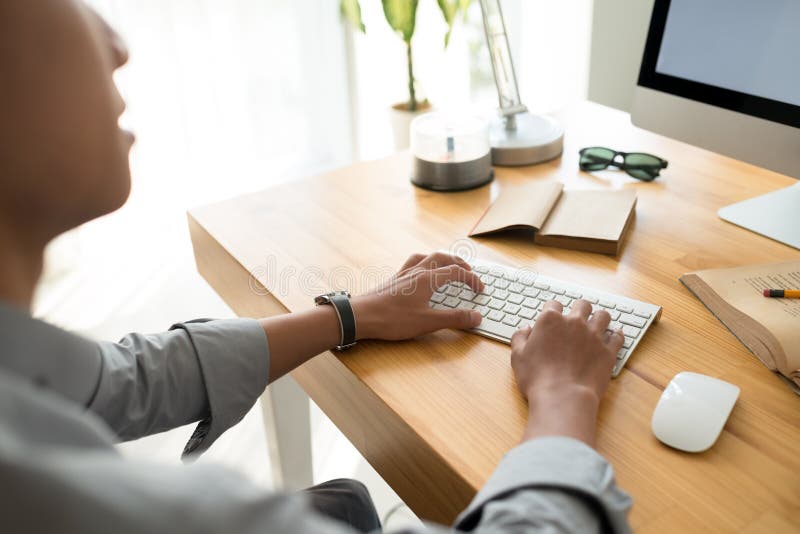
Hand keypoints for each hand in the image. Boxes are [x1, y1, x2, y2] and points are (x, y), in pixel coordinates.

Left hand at [351, 252, 484, 340]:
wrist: (360, 316)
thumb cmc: (392, 319)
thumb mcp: (427, 322)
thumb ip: (454, 318)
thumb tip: (477, 316)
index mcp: (428, 279)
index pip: (457, 272)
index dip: (472, 279)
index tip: (480, 289)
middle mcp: (416, 271)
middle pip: (443, 258)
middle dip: (459, 263)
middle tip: (469, 271)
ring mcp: (403, 273)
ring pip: (427, 257)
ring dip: (442, 259)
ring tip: (448, 266)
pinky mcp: (394, 279)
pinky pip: (413, 263)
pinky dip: (424, 263)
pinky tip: (421, 272)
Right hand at [510, 299, 623, 444]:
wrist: (563, 397)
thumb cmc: (538, 378)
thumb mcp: (518, 357)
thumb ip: (520, 338)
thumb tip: (525, 329)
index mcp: (550, 321)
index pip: (553, 304)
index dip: (552, 311)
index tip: (552, 318)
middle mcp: (574, 323)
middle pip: (582, 305)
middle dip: (579, 309)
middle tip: (577, 318)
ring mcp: (594, 336)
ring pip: (603, 316)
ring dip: (599, 318)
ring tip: (597, 324)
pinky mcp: (608, 351)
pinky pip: (618, 337)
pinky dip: (616, 335)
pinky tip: (614, 335)